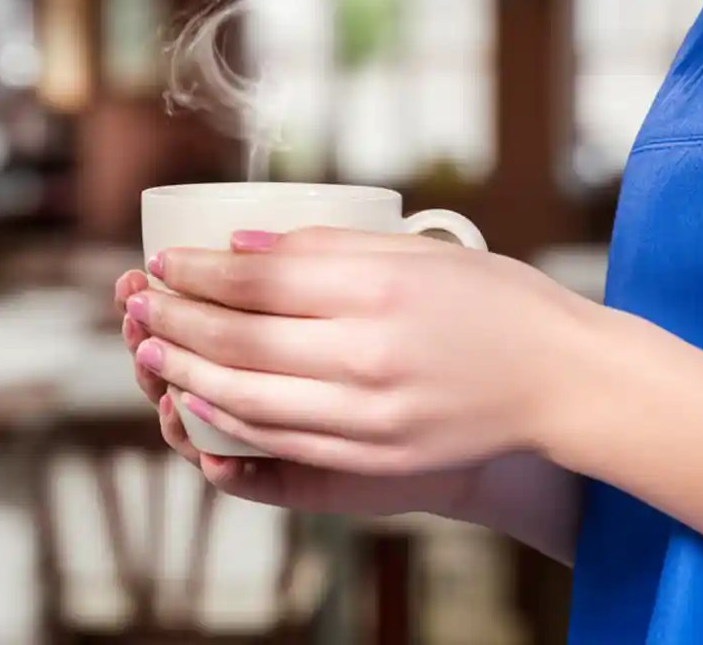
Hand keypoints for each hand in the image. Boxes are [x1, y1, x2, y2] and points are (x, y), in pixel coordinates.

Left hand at [127, 227, 597, 475]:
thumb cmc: (493, 301)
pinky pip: (280, 441)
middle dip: (175, 322)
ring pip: (246, 399)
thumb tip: (237, 247)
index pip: (254, 281)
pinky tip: (201, 399)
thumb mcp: (415, 251)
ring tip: (151, 354)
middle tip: (139, 307)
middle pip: (238, 340)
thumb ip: (323, 248)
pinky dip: (229, 420)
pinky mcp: (374, 454)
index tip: (161, 262)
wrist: (563, 382)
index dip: (194, 272)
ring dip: (187, 374)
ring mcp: (369, 416)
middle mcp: (367, 357)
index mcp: (376, 292)